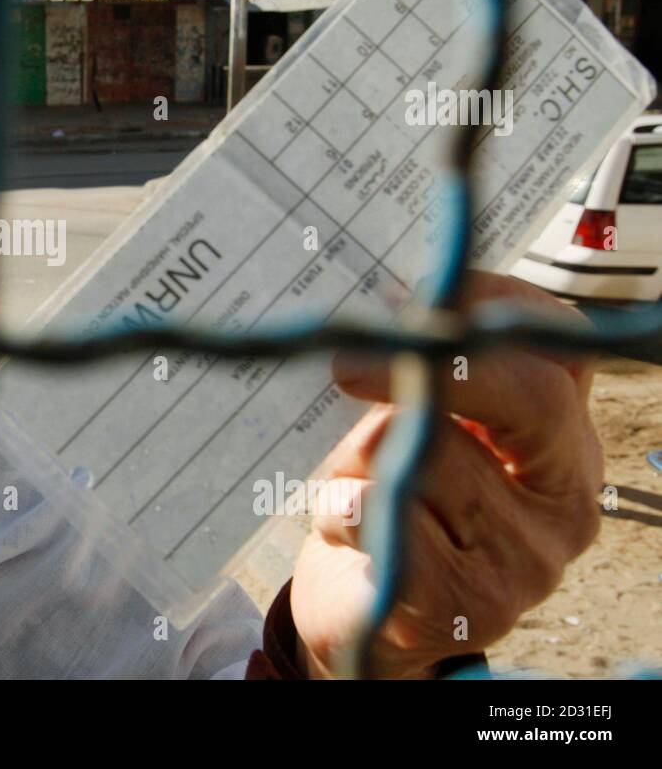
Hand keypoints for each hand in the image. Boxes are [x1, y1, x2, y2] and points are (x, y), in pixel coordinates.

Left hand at [290, 272, 602, 677]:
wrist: (366, 615)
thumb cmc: (391, 501)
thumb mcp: (419, 428)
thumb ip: (428, 376)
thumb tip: (394, 300)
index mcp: (562, 446)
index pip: (560, 354)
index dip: (495, 306)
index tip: (409, 291)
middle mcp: (564, 502)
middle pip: (523, 396)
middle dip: (433, 364)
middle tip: (348, 362)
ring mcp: (525, 561)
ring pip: (426, 453)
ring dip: (358, 460)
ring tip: (352, 489)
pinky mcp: (467, 607)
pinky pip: (385, 517)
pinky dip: (341, 510)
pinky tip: (342, 525)